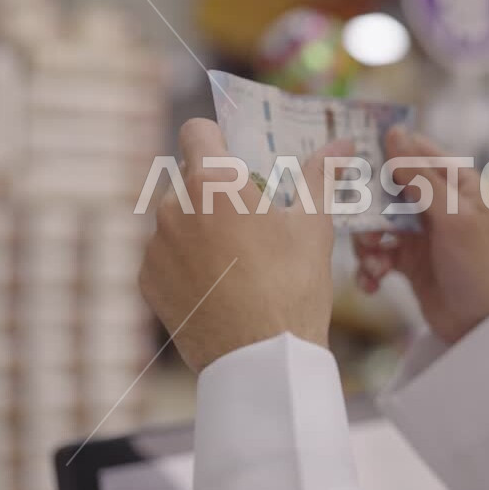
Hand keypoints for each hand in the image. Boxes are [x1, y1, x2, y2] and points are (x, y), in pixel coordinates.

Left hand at [138, 119, 352, 371]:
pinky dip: (185, 262)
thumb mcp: (313, 225)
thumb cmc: (292, 285)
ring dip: (199, 227)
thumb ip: (320, 176)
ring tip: (238, 262)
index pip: (197, 130)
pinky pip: (165, 256)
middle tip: (252, 222)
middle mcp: (173, 206)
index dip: (218, 138)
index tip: (237, 158)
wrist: (261, 359)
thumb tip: (341, 145)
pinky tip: (218, 286)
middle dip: (215, 192)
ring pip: (176, 219)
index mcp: (212, 182)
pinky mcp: (147, 280)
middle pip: (189, 179)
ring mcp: (155, 245)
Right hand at [354, 127, 488, 343]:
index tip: (350, 152)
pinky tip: (374, 282)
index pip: (413, 151)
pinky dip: (371, 267)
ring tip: (375, 264)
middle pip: (386, 188)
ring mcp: (420, 232)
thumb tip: (394, 134)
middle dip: (368, 208)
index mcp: (454, 182)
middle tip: (361, 227)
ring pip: (376, 223)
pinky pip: (378, 253)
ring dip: (368, 244)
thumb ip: (420, 177)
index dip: (383, 149)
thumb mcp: (452, 217)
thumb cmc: (481, 266)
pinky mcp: (408, 260)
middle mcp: (435, 202)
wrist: (486, 327)